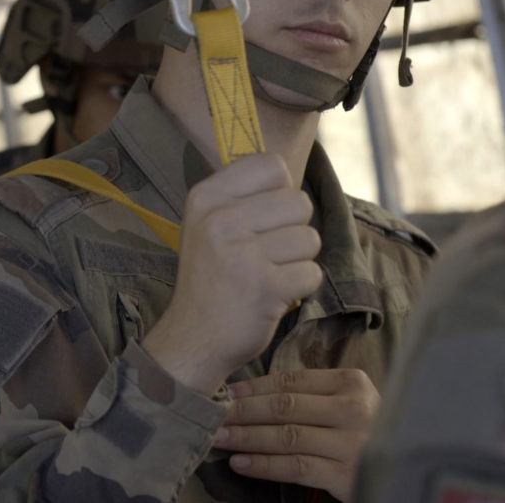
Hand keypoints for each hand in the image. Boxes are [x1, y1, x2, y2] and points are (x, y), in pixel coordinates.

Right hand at [141, 153, 319, 394]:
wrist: (192, 340)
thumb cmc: (211, 278)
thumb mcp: (207, 225)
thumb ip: (243, 196)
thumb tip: (287, 172)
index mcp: (206, 197)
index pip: (272, 165)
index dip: (280, 191)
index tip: (262, 218)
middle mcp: (220, 220)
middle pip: (299, 202)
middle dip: (294, 230)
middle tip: (266, 254)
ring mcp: (242, 254)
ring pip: (310, 238)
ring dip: (298, 261)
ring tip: (269, 274)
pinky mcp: (265, 287)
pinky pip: (312, 273)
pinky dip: (301, 287)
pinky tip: (275, 294)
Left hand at [213, 368, 378, 500]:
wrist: (405, 465)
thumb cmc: (367, 430)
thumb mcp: (348, 403)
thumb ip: (314, 395)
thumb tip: (252, 394)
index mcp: (352, 383)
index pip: (291, 382)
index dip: (253, 388)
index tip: (225, 392)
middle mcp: (354, 409)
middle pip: (285, 407)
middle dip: (243, 412)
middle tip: (210, 415)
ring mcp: (352, 444)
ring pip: (286, 437)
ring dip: (246, 438)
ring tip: (218, 438)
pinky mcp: (346, 476)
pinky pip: (295, 467)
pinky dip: (263, 465)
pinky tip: (241, 463)